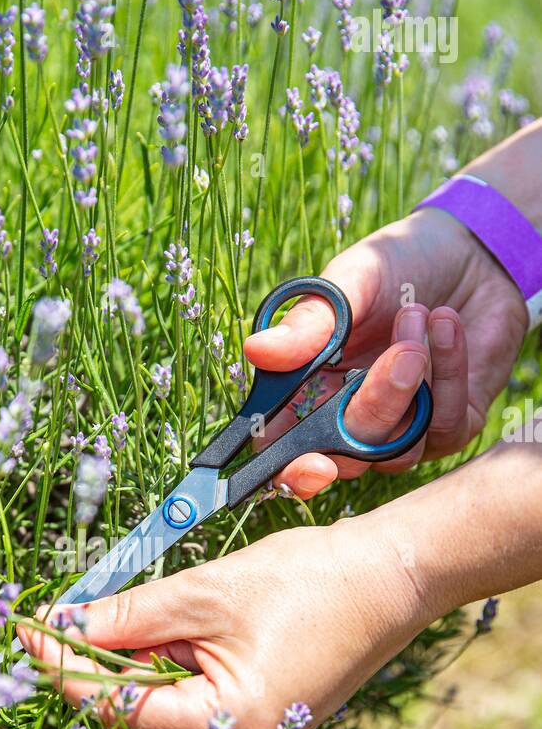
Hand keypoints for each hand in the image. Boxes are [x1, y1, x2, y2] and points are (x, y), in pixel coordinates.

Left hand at [17, 513, 426, 728]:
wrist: (390, 581)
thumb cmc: (307, 582)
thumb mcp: (203, 594)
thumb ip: (126, 617)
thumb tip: (60, 624)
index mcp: (225, 726)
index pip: (115, 705)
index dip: (61, 667)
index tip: (21, 630)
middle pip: (133, 713)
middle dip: (96, 662)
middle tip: (64, 611)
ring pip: (160, 706)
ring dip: (134, 660)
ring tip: (133, 612)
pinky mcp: (259, 724)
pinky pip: (190, 702)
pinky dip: (166, 666)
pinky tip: (165, 631)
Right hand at [243, 207, 527, 496]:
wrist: (472, 253)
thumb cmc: (397, 265)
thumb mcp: (351, 282)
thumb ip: (310, 324)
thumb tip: (257, 351)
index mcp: (307, 394)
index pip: (284, 456)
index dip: (293, 474)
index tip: (314, 467)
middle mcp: (349, 422)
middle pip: (346, 460)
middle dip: (373, 408)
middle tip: (403, 351)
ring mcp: (401, 431)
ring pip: (398, 449)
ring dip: (411, 383)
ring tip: (419, 312)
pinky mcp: (450, 426)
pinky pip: (444, 424)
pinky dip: (449, 369)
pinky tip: (447, 323)